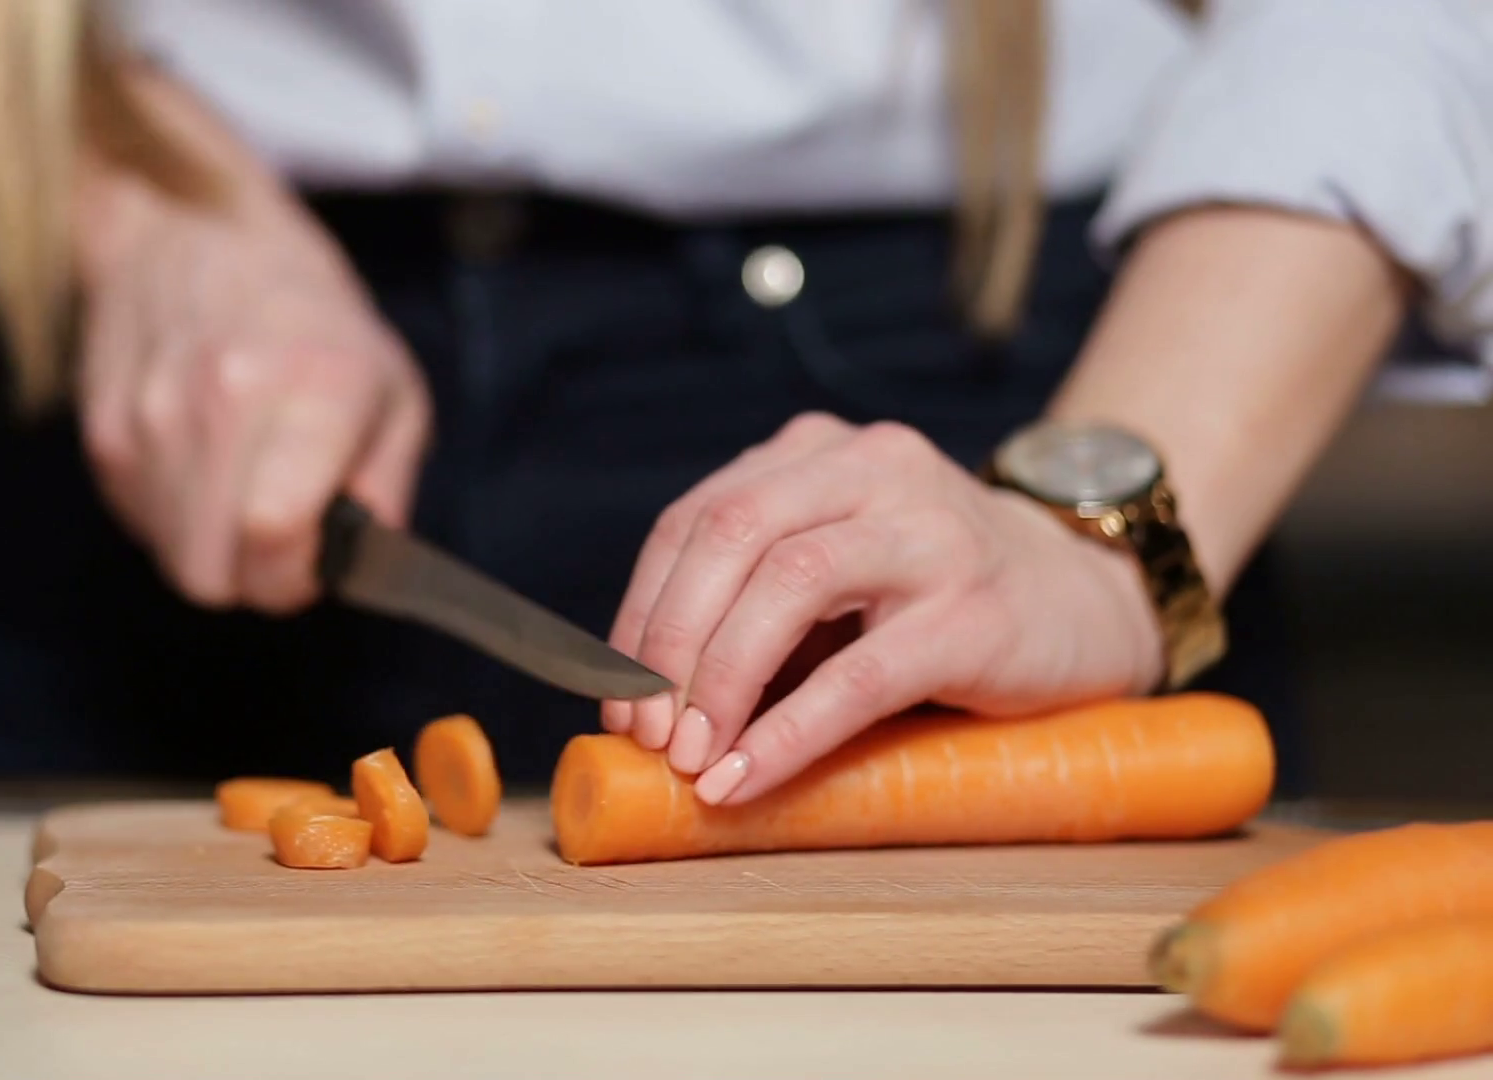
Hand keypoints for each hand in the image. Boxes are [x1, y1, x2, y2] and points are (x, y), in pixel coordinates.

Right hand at [74, 169, 431, 612]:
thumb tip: (356, 566)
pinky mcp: (102, 434)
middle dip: (255, 576)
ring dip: (214, 548)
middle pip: (213, 573)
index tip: (314, 554)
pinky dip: (176, 519)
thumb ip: (386, 491)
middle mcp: (222, 397)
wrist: (195, 240)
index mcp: (313, 386)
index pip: (272, 531)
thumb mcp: (393, 395)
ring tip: (242, 487)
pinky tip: (201, 468)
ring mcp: (150, 417)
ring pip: (174, 561)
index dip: (295, 574)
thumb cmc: (315, 330)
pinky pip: (142, 528)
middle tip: (282, 534)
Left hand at [603, 413, 1165, 805]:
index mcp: (818, 454)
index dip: (641, 612)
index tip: (613, 698)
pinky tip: (745, 776)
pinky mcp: (975, 612)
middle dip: (669, 643)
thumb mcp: (838, 568)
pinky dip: (788, 731)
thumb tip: (643, 699)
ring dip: (720, 680)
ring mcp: (929, 532)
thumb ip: (754, 600)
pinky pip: (859, 674)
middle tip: (644, 733)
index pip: (695, 519)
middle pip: (729, 534)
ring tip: (690, 756)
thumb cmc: (932, 598)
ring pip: (788, 583)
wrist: (1087, 603)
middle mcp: (871, 469)